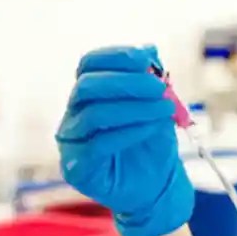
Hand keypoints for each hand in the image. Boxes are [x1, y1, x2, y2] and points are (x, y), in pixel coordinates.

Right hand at [56, 45, 194, 235]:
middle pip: (86, 86)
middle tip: (159, 87)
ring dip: (135, 107)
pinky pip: (99, 144)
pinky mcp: (77, 169)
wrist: (155, 186)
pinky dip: (131, 131)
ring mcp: (71, 142)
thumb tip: (149, 49)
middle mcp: (72, 115)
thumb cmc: (152, 142)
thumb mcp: (157, 104)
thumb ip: (151, 78)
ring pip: (95, 114)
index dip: (116, 56)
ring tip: (165, 109)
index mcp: (88, 94)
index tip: (147, 59)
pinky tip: (154, 127)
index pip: (88, 64)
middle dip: (126, 82)